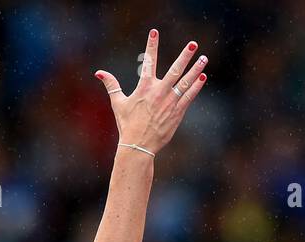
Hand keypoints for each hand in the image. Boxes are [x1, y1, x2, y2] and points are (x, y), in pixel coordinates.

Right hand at [96, 29, 206, 154]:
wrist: (138, 146)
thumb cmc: (127, 124)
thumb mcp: (118, 103)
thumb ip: (111, 85)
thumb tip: (99, 73)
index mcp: (144, 88)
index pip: (148, 61)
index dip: (151, 45)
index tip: (154, 31)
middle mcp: (158, 93)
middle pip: (174, 70)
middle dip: (184, 56)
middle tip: (193, 45)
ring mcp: (169, 103)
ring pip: (185, 83)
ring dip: (195, 70)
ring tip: (204, 58)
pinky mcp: (177, 113)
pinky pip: (189, 97)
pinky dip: (196, 87)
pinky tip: (203, 77)